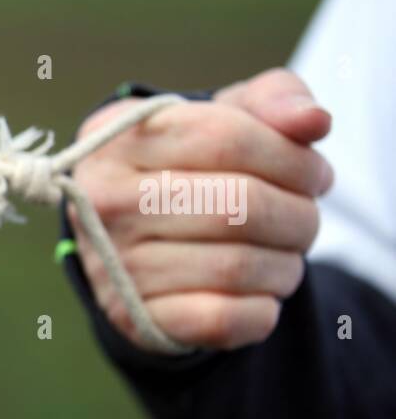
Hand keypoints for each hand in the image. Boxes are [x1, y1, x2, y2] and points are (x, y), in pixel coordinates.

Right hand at [69, 68, 333, 351]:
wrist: (131, 242)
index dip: (294, 159)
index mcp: (117, 136)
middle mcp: (102, 200)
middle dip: (299, 216)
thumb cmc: (189, 167)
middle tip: (306, 221)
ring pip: (238, 266)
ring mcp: (113, 262)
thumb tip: (313, 121)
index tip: (315, 176)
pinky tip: (261, 294)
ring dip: (287, 266)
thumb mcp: (225, 118)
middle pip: (239, 206)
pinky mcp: (133, 316)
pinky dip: (262, 310)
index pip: (228, 139)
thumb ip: (273, 100)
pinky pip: (222, 319)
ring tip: (285, 257)